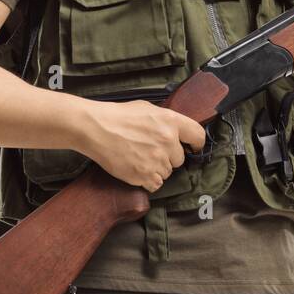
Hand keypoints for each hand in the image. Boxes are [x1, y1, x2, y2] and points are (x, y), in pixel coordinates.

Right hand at [78, 99, 205, 192]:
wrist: (96, 128)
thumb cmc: (118, 116)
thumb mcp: (148, 108)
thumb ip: (165, 120)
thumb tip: (176, 131)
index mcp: (170, 121)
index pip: (198, 135)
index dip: (196, 144)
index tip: (192, 148)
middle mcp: (168, 140)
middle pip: (179, 159)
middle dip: (168, 157)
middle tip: (150, 151)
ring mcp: (157, 159)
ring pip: (167, 172)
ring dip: (157, 169)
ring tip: (140, 159)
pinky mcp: (144, 174)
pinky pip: (156, 184)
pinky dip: (148, 181)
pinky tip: (138, 171)